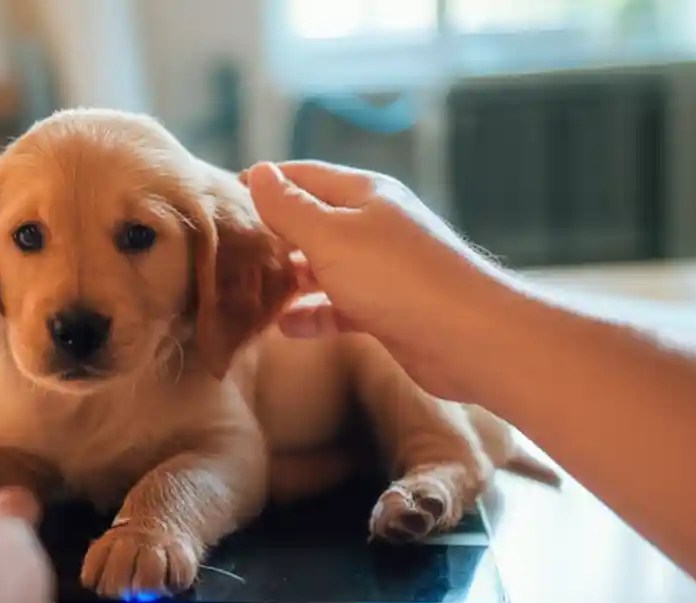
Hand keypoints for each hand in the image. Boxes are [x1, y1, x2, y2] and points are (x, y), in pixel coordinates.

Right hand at [245, 161, 515, 398]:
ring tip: (249, 293)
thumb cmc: (400, 279)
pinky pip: (339, 308)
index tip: (225, 196)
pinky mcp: (387, 312)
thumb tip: (259, 172)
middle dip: (273, 237)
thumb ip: (291, 208)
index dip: (265, 184)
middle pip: (312, 224)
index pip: (303, 177)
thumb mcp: (332, 236)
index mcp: (363, 196)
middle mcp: (373, 228)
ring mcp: (382, 271)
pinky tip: (285, 328)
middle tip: (228, 252)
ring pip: (323, 269)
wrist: (470, 338)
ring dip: (289, 281)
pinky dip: (312, 315)